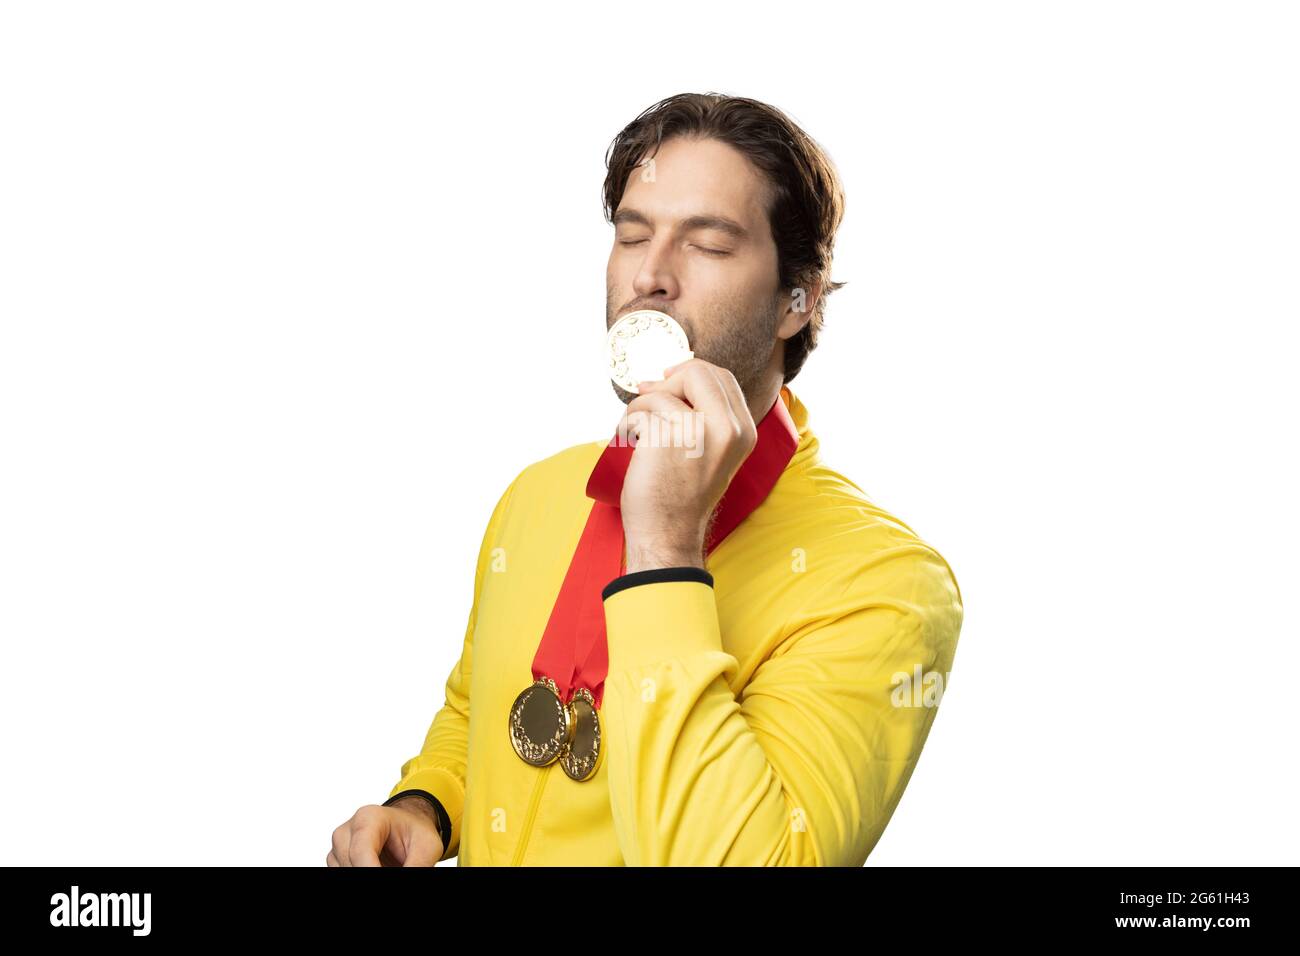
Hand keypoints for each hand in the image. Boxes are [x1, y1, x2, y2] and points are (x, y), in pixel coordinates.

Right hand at [327, 801, 443, 866]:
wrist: (406, 828)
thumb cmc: (416, 832)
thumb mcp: (427, 847)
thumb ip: (418, 865)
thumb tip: (408, 876)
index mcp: (369, 818)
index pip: (361, 850)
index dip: (371, 869)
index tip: (386, 876)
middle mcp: (347, 830)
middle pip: (352, 864)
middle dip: (374, 871)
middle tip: (396, 867)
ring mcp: (338, 847)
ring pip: (344, 871)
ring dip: (369, 872)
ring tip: (390, 863)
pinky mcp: (336, 861)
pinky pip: (342, 875)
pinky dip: (362, 875)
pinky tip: (380, 865)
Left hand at [618, 358, 756, 572]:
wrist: (667, 534)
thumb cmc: (681, 494)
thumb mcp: (712, 452)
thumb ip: (705, 415)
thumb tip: (667, 375)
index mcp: (744, 432)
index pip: (722, 377)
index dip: (690, 373)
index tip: (667, 382)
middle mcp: (729, 429)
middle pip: (698, 371)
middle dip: (667, 381)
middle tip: (647, 399)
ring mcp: (700, 432)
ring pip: (661, 391)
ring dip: (640, 408)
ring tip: (635, 433)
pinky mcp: (668, 437)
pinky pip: (641, 410)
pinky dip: (627, 424)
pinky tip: (628, 443)